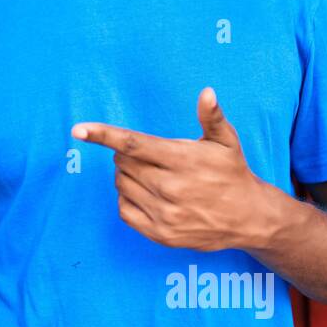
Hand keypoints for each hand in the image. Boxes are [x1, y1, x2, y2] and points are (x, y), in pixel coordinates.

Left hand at [71, 87, 284, 252]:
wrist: (249, 218)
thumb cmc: (233, 173)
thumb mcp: (226, 141)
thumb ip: (211, 117)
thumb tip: (206, 92)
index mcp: (183, 160)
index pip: (133, 144)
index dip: (103, 135)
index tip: (78, 130)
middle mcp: (171, 188)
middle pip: (122, 163)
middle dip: (127, 154)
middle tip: (149, 156)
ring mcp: (164, 214)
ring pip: (120, 185)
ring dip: (126, 175)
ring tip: (150, 173)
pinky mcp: (160, 234)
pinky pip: (124, 210)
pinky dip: (127, 197)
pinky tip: (146, 192)